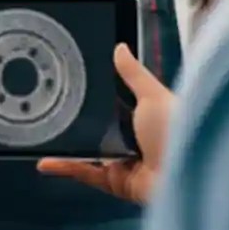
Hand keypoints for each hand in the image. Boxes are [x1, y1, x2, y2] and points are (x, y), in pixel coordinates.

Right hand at [36, 43, 173, 203]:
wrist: (186, 172)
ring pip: (89, 153)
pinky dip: (65, 168)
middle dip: (79, 120)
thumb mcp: (152, 95)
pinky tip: (46, 161)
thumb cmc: (179, 130)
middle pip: (101, 129)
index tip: (73, 82)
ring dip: (67, 146)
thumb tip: (120, 47)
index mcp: (147, 117)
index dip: (98, 94)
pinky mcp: (116, 182)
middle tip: (49, 105)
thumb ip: (133, 74)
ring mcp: (125, 162)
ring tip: (42, 133)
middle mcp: (136, 140)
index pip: (118, 102)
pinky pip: (86, 173)